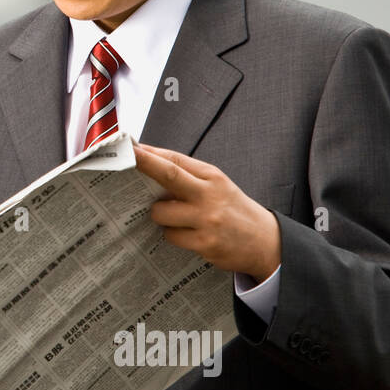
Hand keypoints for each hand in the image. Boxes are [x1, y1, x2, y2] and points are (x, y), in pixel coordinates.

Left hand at [132, 143, 281, 283]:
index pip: (175, 160)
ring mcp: (207, 219)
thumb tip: (150, 161)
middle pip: (168, 175)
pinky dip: (172, 235)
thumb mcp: (216, 185)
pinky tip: (188, 235)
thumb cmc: (232, 209)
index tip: (128, 146)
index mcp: (211, 176)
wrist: (265, 241)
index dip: (149, 153)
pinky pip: (170, 236)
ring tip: (176, 218)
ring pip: (161, 213)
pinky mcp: (204, 243)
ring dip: (159, 215)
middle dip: (143, 164)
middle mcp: (209, 194)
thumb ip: (187, 175)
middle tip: (123, 158)